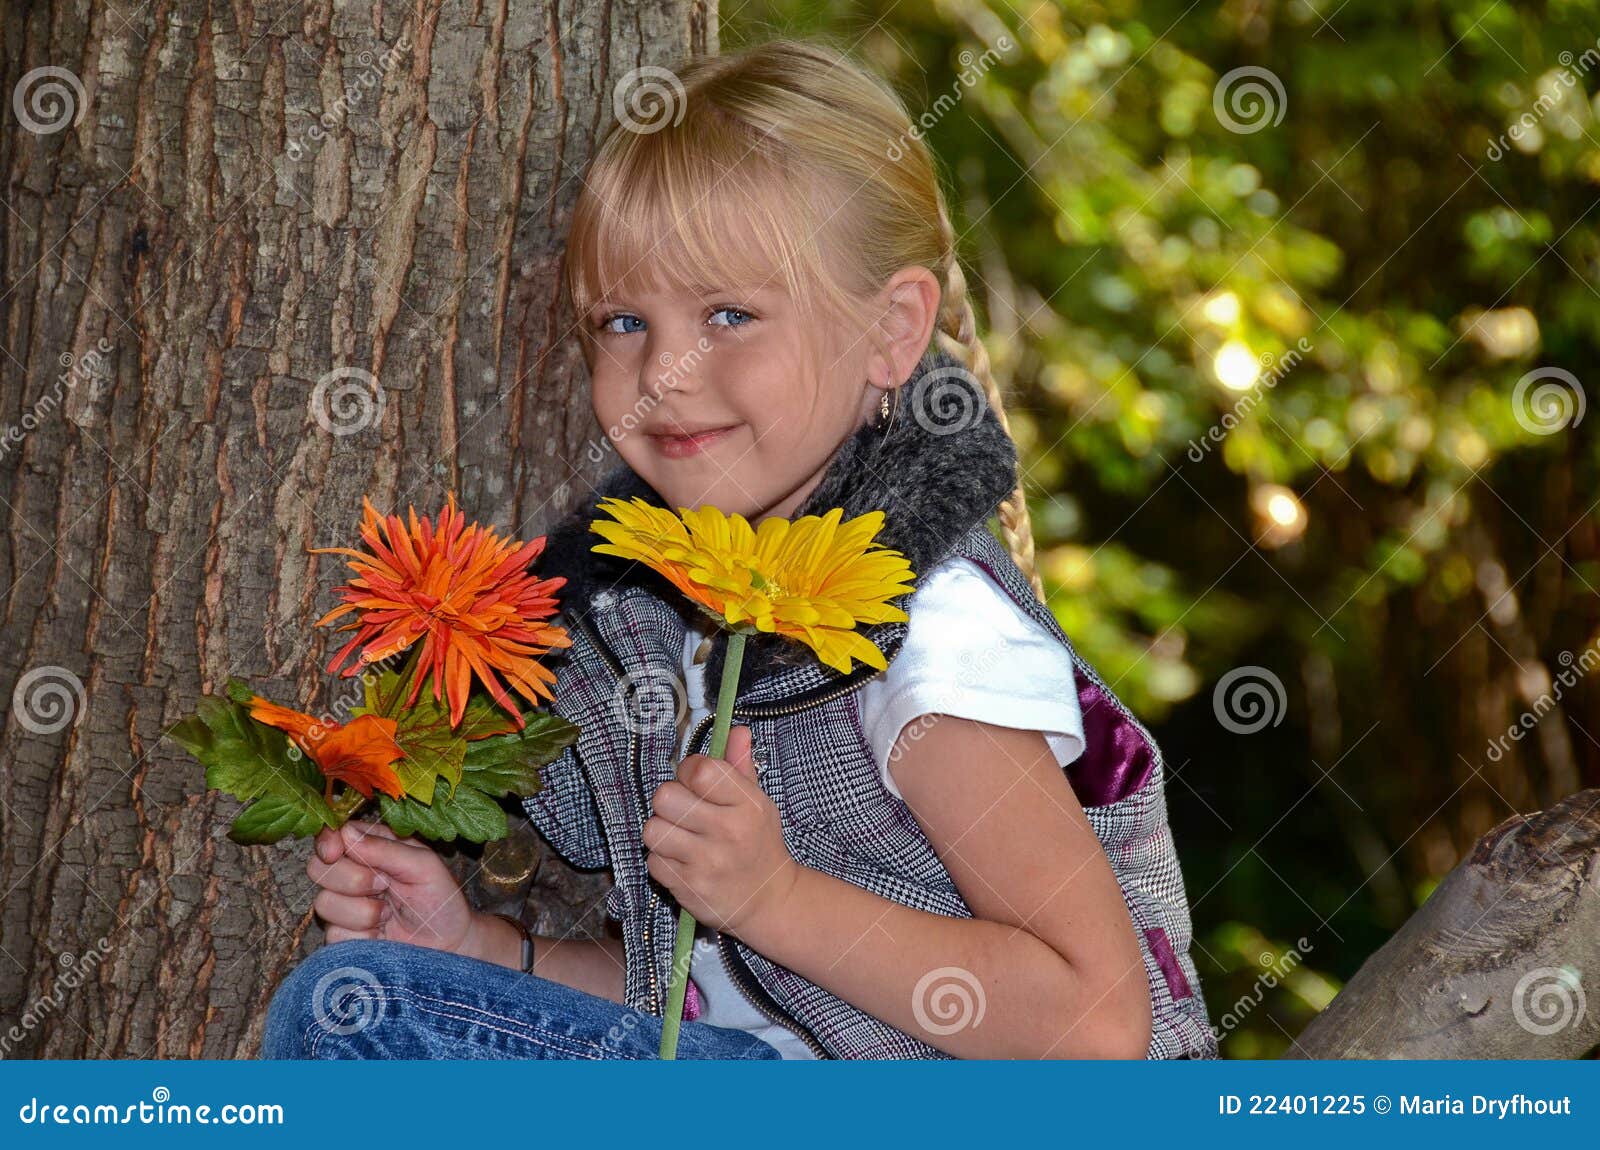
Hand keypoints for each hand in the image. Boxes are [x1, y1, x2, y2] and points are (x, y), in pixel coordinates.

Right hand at [307, 820, 480, 957]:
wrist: (446, 944)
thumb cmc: (439, 898)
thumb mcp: (423, 865)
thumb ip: (387, 849)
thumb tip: (346, 834)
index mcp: (371, 847)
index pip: (332, 836)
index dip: (326, 843)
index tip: (334, 853)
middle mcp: (352, 873)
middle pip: (318, 868)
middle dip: (351, 879)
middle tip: (383, 886)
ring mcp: (344, 906)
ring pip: (324, 903)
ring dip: (362, 911)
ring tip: (389, 913)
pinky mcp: (342, 936)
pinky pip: (334, 934)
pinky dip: (362, 935)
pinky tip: (381, 935)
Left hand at [643, 724, 800, 936]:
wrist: (768, 900)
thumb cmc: (758, 843)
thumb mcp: (758, 802)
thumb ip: (741, 765)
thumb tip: (737, 730)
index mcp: (746, 804)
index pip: (698, 770)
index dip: (688, 771)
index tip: (695, 782)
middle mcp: (727, 831)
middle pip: (665, 797)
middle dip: (669, 801)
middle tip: (683, 811)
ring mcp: (707, 862)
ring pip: (652, 830)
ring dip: (662, 832)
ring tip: (680, 837)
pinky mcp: (689, 889)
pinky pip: (653, 862)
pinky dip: (663, 860)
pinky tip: (682, 861)